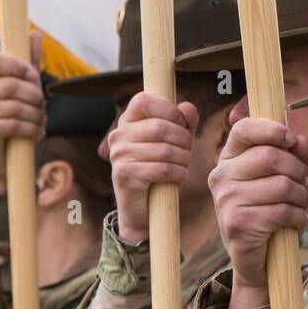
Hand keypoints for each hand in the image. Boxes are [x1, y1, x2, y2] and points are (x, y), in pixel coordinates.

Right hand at [0, 33, 44, 194]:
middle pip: (11, 85)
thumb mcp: (26, 93)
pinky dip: (31, 129)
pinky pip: (12, 125)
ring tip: (41, 123)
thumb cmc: (18, 123)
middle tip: (42, 108)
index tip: (35, 81)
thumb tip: (35, 33)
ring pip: (14, 107)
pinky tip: (35, 133)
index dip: (21, 68)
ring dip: (36, 116)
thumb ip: (29, 65)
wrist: (8, 163)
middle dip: (35, 97)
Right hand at [108, 92, 197, 243]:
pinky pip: (162, 169)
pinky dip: (178, 173)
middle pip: (161, 127)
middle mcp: (119, 135)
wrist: (142, 209)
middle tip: (188, 152)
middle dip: (183, 140)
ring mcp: (119, 155)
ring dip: (183, 159)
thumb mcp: (174, 143)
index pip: (145, 100)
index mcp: (127, 121)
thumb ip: (183, 122)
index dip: (169, 110)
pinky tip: (180, 176)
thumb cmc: (159, 170)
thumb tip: (188, 108)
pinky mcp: (125, 175)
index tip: (182, 124)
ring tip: (184, 165)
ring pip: (165, 149)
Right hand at [207, 118, 307, 308]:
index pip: (244, 129)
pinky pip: (282, 211)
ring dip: (301, 197)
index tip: (291, 139)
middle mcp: (221, 176)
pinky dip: (298, 217)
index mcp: (228, 159)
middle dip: (299, 171)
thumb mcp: (285, 178)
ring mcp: (226, 200)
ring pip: (282, 185)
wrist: (257, 259)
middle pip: (271, 156)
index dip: (272, 129)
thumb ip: (295, 156)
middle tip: (303, 186)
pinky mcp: (238, 224)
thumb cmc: (272, 211)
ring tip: (299, 207)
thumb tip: (302, 141)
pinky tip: (295, 223)